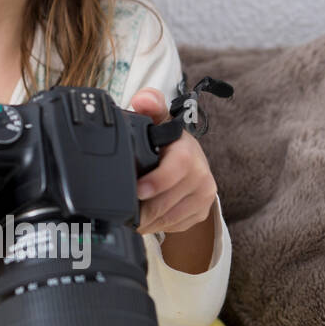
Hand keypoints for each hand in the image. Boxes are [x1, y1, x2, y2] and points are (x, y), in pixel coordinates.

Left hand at [127, 86, 218, 234]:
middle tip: (121, 212)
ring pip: (170, 218)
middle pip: (168, 201)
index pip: (178, 168)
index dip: (158, 181)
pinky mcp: (201, 212)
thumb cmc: (167, 139)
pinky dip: (158, 226)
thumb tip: (143, 99)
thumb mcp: (158, 119)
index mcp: (187, 151)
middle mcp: (201, 174)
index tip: (137, 190)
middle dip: (143, 209)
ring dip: (147, 221)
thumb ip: (150, 105)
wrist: (190, 158)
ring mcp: (204, 195)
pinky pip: (176, 226)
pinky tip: (145, 219)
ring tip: (128, 218)